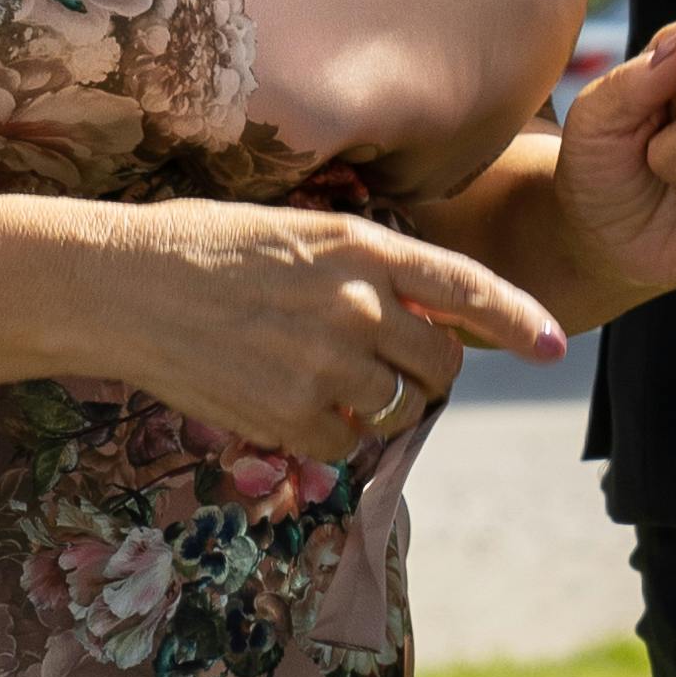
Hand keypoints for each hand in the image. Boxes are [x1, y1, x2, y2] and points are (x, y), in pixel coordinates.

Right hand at [69, 200, 563, 467]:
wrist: (122, 285)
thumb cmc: (206, 248)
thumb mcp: (303, 233)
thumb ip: (369, 268)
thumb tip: (428, 313)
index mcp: (364, 246)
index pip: (468, 288)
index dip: (519, 320)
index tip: (553, 347)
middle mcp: (358, 304)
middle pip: (442, 365)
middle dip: (430, 374)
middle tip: (391, 367)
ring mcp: (326, 362)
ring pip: (399, 408)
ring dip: (381, 405)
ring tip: (329, 380)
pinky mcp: (291, 413)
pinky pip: (345, 443)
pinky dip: (331, 435)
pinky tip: (289, 403)